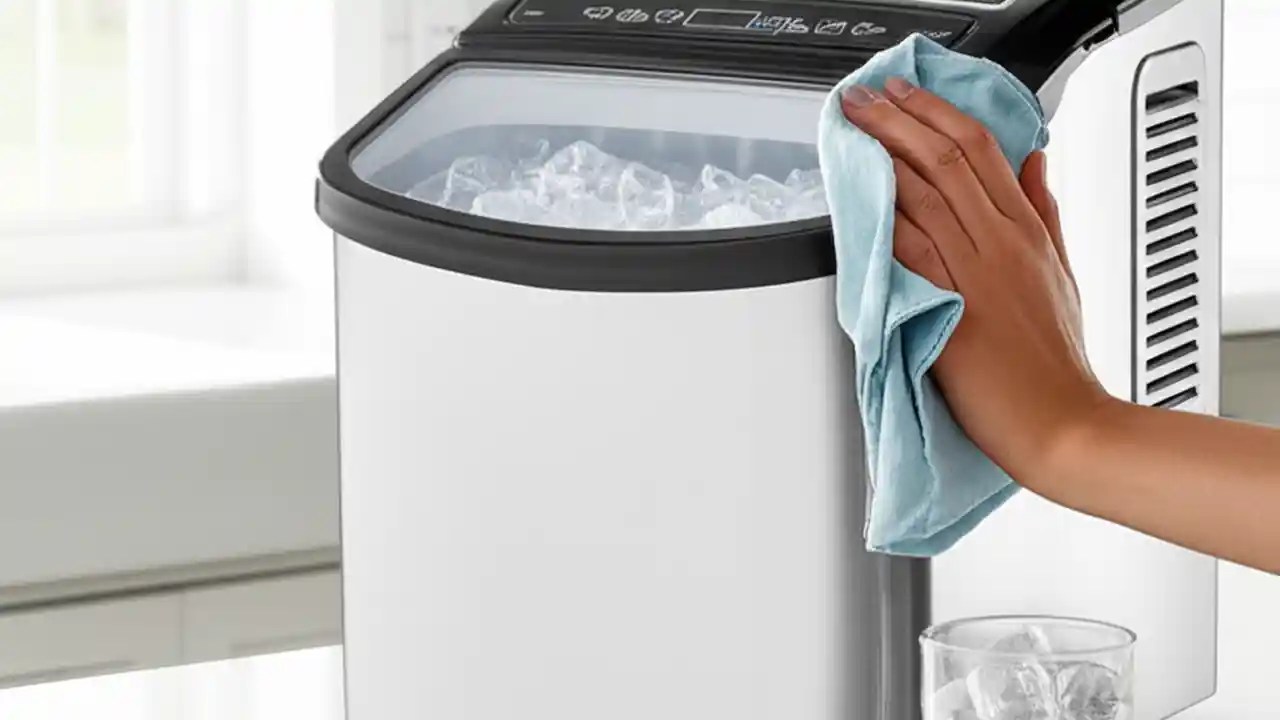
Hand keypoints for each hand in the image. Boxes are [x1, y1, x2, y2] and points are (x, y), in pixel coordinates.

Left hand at [840, 79, 1112, 484]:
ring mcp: (975, 273)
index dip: (937, 113)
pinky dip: (884, 216)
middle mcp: (1001, 242)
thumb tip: (1034, 163)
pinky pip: (911, 248)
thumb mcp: (1065, 272)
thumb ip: (1046, 213)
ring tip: (853, 127)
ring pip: (925, 192)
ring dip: (883, 152)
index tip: (905, 95)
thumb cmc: (1058, 363)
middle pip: (945, 157)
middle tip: (864, 98)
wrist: (1063, 424)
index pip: (981, 148)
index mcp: (1028, 231)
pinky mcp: (952, 308)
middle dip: (898, 118)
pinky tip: (860, 194)